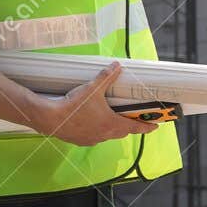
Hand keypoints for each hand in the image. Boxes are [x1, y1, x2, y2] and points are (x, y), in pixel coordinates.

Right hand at [38, 62, 156, 146]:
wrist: (51, 119)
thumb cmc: (74, 105)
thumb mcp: (93, 88)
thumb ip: (107, 77)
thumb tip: (117, 66)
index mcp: (112, 124)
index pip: (135, 127)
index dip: (147, 127)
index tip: (155, 126)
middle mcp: (104, 134)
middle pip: (122, 132)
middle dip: (129, 126)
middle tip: (134, 119)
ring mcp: (92, 139)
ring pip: (108, 135)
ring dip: (113, 128)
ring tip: (113, 118)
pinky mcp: (81, 140)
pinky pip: (95, 137)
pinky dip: (98, 130)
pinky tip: (93, 123)